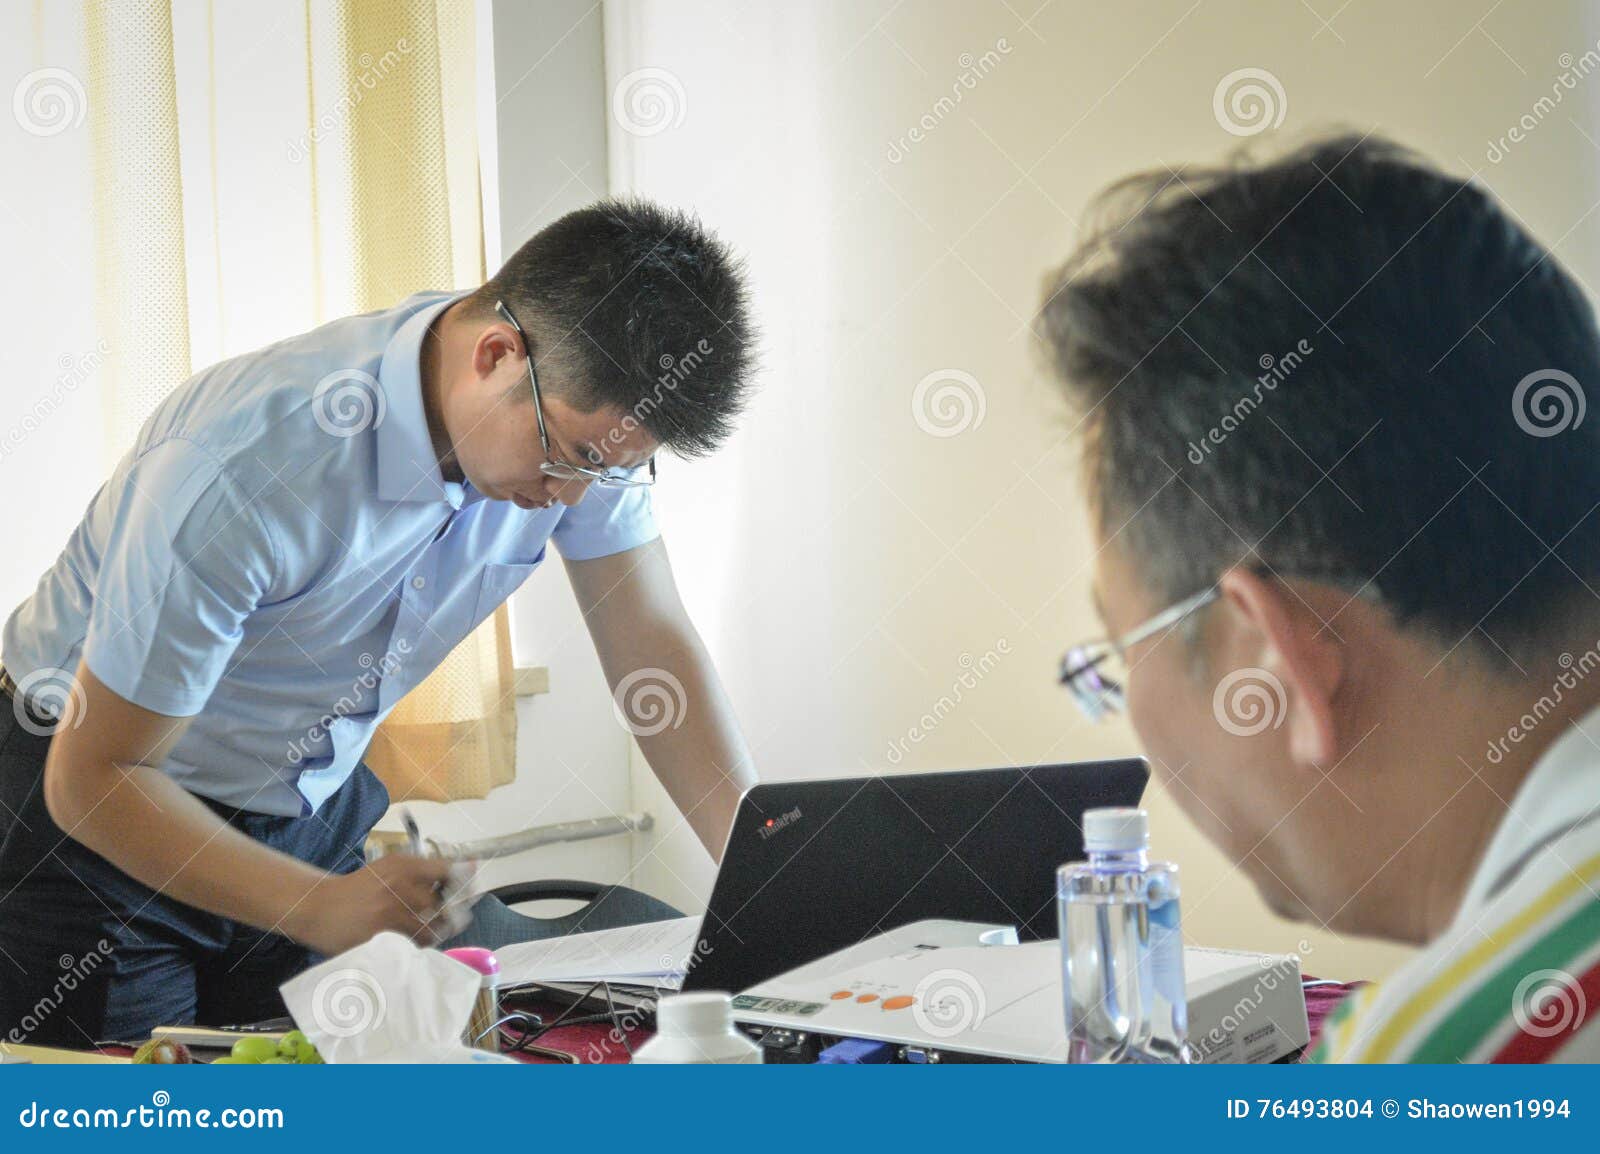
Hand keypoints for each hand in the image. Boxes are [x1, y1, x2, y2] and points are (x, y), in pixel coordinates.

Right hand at [284, 855, 480, 956]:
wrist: (318, 906)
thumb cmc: (361, 887)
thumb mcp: (391, 867)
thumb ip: (428, 868)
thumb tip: (471, 867)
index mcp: (404, 865)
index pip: (449, 872)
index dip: (465, 884)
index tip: (469, 892)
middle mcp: (400, 885)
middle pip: (446, 904)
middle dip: (452, 914)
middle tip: (449, 917)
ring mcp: (390, 913)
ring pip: (433, 929)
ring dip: (437, 932)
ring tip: (426, 929)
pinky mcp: (381, 937)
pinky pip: (414, 946)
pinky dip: (419, 945)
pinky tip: (410, 940)